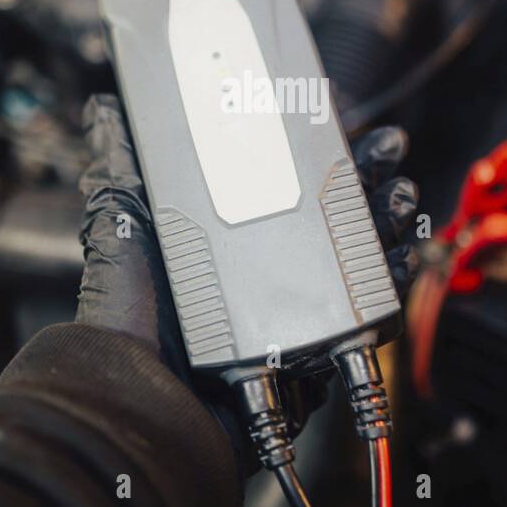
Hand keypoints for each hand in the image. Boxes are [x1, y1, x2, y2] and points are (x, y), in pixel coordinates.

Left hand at [73, 94, 418, 448]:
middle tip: (385, 148)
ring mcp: (291, 309)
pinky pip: (365, 307)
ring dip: (386, 216)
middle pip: (329, 209)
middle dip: (365, 174)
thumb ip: (121, 164)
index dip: (315, 149)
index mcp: (225, 236)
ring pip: (356, 252)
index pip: (281, 178)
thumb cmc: (125, 316)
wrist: (143, 398)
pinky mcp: (314, 347)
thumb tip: (105, 108)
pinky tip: (400, 248)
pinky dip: (391, 275)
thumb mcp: (121, 222)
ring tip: (397, 192)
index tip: (339, 118)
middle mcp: (262, 270)